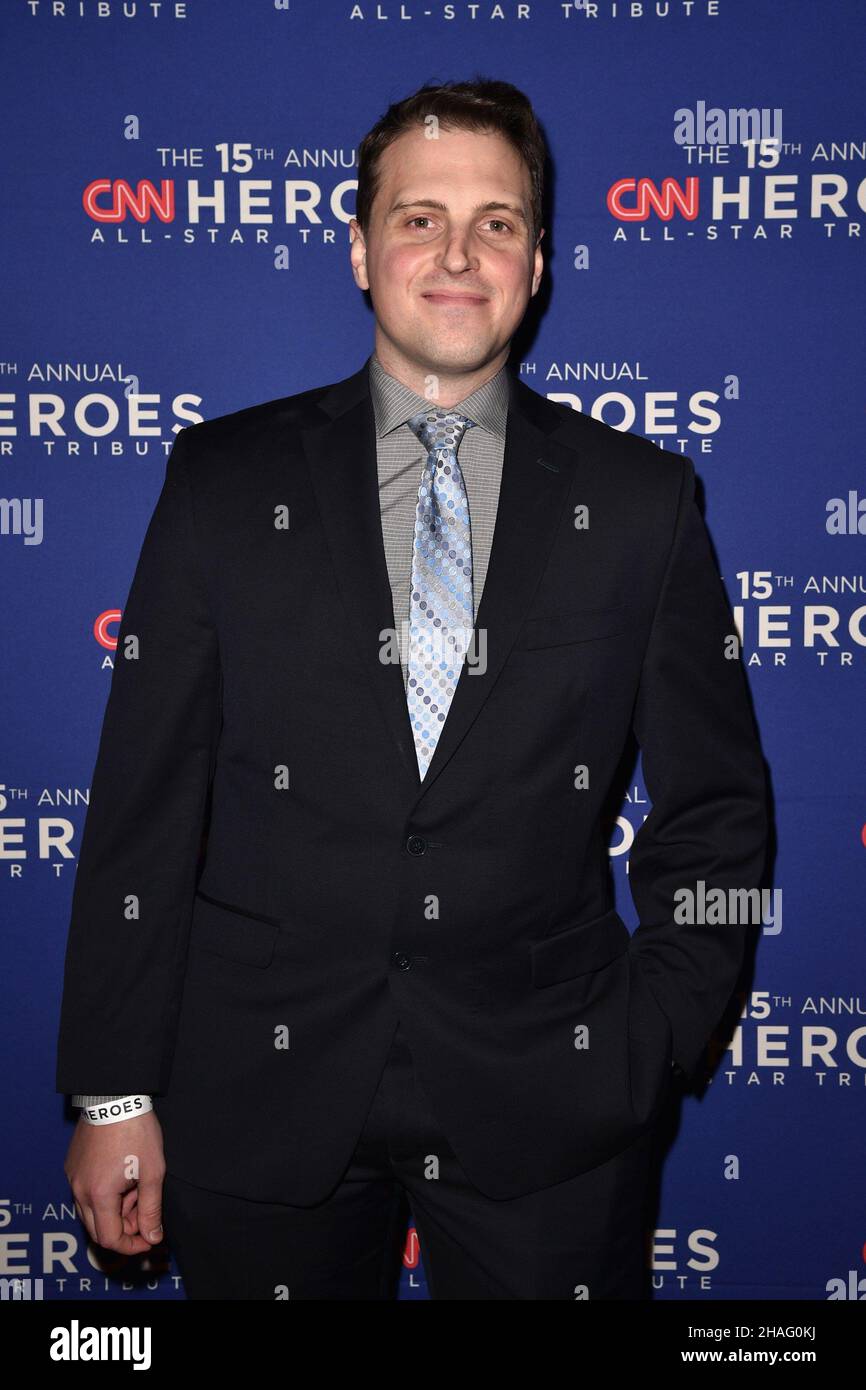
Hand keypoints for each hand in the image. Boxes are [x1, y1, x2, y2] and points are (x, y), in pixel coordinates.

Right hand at [64, 1109, 165, 1255]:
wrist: (115, 1097)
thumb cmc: (136, 1131)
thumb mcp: (152, 1171)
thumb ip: (151, 1208)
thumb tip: (152, 1236)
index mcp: (99, 1195)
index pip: (109, 1238)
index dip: (130, 1245)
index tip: (148, 1238)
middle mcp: (79, 1190)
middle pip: (97, 1229)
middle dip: (123, 1228)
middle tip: (145, 1212)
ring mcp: (73, 1178)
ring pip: (90, 1212)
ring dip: (114, 1211)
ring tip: (135, 1189)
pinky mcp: (72, 1166)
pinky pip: (84, 1193)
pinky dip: (104, 1196)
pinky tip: (122, 1178)